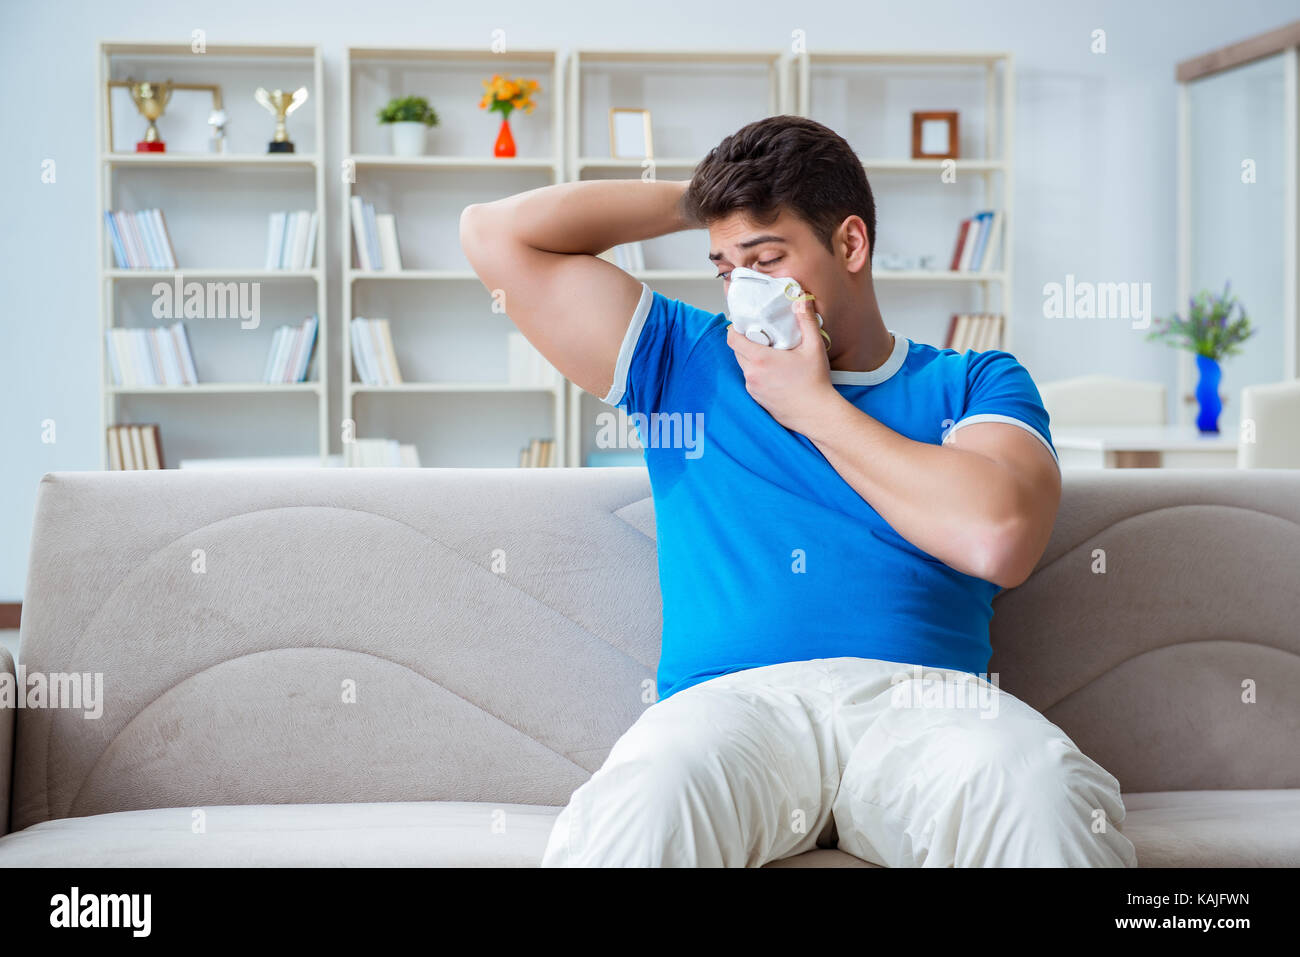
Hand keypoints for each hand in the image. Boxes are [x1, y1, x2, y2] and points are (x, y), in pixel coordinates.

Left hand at [725, 294, 839, 435]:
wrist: (817, 414)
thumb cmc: (815, 383)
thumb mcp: (814, 347)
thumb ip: (806, 320)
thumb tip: (802, 299)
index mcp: (760, 360)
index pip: (733, 339)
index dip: (735, 328)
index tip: (746, 324)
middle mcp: (752, 375)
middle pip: (737, 351)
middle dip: (745, 341)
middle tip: (761, 335)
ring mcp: (753, 388)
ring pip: (743, 366)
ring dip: (751, 357)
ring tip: (769, 353)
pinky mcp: (757, 399)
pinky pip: (750, 380)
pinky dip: (757, 372)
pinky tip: (773, 371)